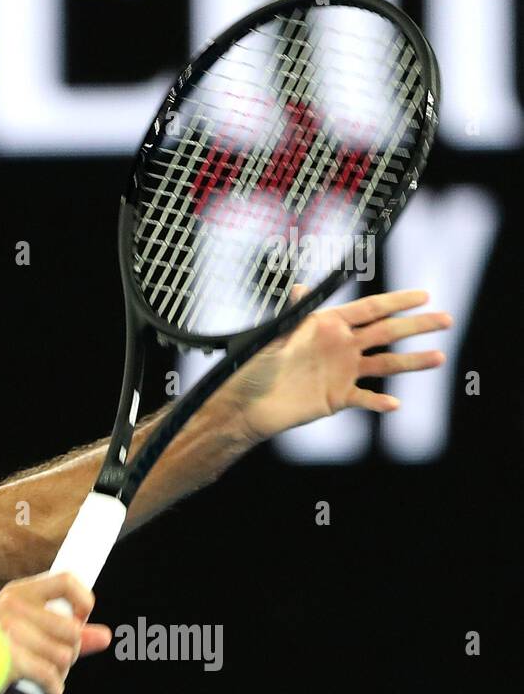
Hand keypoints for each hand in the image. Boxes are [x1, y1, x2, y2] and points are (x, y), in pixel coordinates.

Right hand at [0, 571, 112, 693]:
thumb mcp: (29, 635)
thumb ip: (69, 634)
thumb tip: (106, 636)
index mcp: (18, 594)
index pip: (66, 581)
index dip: (84, 602)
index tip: (80, 621)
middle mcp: (13, 607)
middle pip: (72, 630)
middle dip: (70, 653)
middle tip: (50, 662)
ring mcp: (8, 633)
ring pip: (65, 656)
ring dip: (59, 675)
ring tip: (41, 678)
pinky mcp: (8, 660)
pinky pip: (51, 678)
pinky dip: (53, 691)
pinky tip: (43, 692)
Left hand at [220, 288, 452, 445]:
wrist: (246, 405)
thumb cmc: (253, 367)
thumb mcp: (273, 337)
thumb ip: (292, 316)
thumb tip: (298, 288)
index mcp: (328, 325)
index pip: (369, 309)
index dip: (396, 302)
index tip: (423, 295)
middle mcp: (341, 346)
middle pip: (386, 332)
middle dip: (416, 326)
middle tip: (446, 318)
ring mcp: (343, 372)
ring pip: (385, 364)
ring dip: (411, 361)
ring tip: (439, 358)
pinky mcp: (339, 397)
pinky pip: (365, 398)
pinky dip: (380, 402)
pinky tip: (395, 404)